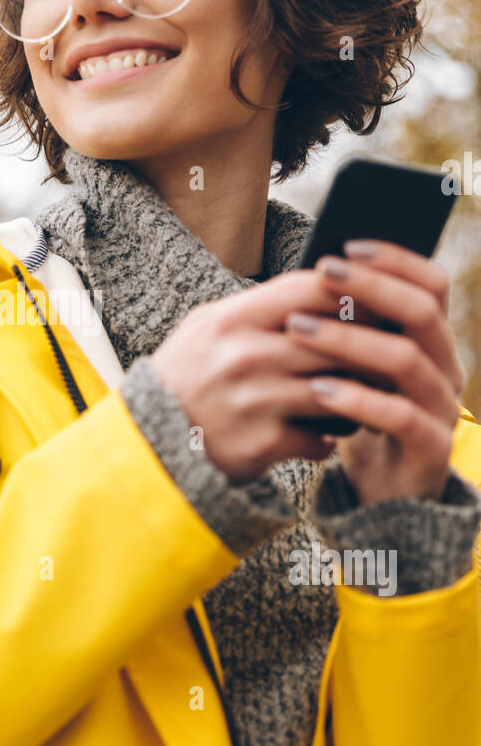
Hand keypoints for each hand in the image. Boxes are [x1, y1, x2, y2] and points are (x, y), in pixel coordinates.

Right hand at [148, 267, 386, 482]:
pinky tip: (320, 436)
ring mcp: (255, 401)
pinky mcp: (262, 444)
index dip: (350, 293)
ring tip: (360, 398)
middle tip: (383, 356)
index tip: (370, 303)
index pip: (310, 290)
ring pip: (335, 391)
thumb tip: (321, 286)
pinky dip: (326, 439)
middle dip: (364, 351)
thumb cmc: (184, 379)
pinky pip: (319, 439)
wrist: (147, 444)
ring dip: (354, 397)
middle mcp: (244, 357)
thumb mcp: (207, 329)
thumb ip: (258, 308)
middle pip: (334, 342)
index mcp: (232, 320)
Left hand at [284, 240, 463, 504]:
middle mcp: (446, 370)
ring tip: (299, 330)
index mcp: (432, 343)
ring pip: (408, 360)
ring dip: (351, 339)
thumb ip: (350, 330)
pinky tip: (319, 389)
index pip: (432, 285)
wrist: (384, 501)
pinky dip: (359, 399)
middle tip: (322, 272)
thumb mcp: (357, 371)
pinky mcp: (431, 450)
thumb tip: (312, 275)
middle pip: (423, 312)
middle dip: (371, 287)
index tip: (348, 245)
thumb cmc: (363, 423)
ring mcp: (443, 410)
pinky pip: (401, 416)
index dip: (396, 260)